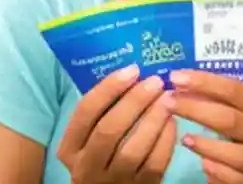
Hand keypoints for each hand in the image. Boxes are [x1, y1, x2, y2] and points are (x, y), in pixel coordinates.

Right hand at [56, 65, 178, 182]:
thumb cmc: (105, 154)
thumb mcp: (92, 136)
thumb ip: (105, 111)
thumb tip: (134, 73)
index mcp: (70, 148)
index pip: (84, 113)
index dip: (109, 88)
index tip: (133, 69)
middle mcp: (86, 166)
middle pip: (108, 130)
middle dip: (134, 102)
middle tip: (155, 82)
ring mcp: (113, 180)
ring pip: (132, 149)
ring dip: (152, 119)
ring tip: (168, 98)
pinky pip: (154, 163)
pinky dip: (166, 139)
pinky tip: (173, 121)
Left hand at [168, 69, 242, 182]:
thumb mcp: (239, 112)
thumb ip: (218, 100)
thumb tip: (180, 80)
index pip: (236, 90)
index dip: (205, 83)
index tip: (175, 77)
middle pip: (233, 120)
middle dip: (198, 110)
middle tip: (169, 103)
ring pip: (240, 154)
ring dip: (209, 146)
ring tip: (184, 139)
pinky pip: (238, 179)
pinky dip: (220, 172)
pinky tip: (203, 166)